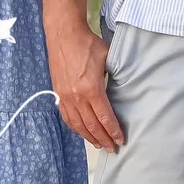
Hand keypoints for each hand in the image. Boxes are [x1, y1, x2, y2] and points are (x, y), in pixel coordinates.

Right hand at [46, 21, 125, 151]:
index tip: (121, 140)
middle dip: (103, 139)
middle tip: (113, 148)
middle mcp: (77, 97)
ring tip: (99, 145)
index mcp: (91, 90)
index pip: (105, 118)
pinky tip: (82, 132)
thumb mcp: (108, 59)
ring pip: (78, 125)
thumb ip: (116, 75)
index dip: (113, 131)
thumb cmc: (88, 44)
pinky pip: (67, 117)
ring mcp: (65, 97)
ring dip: (89, 137)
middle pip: (92, 126)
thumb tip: (126, 86)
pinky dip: (75, 128)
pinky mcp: (58, 94)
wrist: (64, 35)